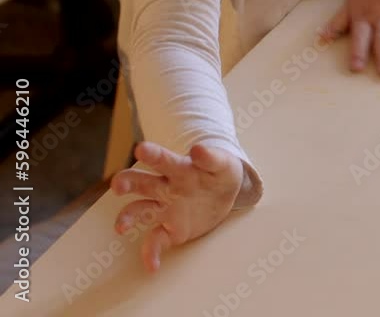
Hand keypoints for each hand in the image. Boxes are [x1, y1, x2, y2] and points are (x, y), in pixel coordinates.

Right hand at [110, 141, 243, 271]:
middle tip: (118, 185)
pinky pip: (156, 241)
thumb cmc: (220, 173)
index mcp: (179, 169)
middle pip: (141, 183)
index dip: (153, 155)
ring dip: (128, 217)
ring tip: (121, 227)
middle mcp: (166, 188)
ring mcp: (166, 209)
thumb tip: (197, 150)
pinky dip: (151, 253)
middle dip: (127, 183)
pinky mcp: (171, 230)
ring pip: (140, 211)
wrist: (225, 193)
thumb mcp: (223, 163)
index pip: (163, 160)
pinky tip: (151, 266)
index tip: (141, 149)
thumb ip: (212, 157)